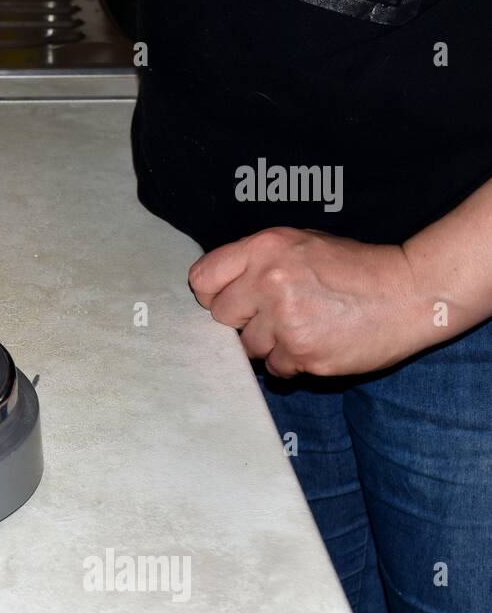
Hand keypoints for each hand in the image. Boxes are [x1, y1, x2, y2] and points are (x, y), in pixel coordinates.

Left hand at [188, 227, 432, 377]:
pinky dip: (290, 362)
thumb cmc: (356, 267)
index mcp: (265, 248)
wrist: (411, 291)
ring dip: (269, 344)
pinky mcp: (303, 353)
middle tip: (274, 315)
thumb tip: (218, 288)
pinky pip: (275, 368)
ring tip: (303, 327)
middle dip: (242, 320)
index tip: (227, 299)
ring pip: (247, 347)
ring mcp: (285, 320)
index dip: (212, 293)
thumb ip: (257, 262)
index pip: (202, 278)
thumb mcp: (302, 243)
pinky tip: (316, 344)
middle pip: (220, 315)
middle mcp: (269, 281)